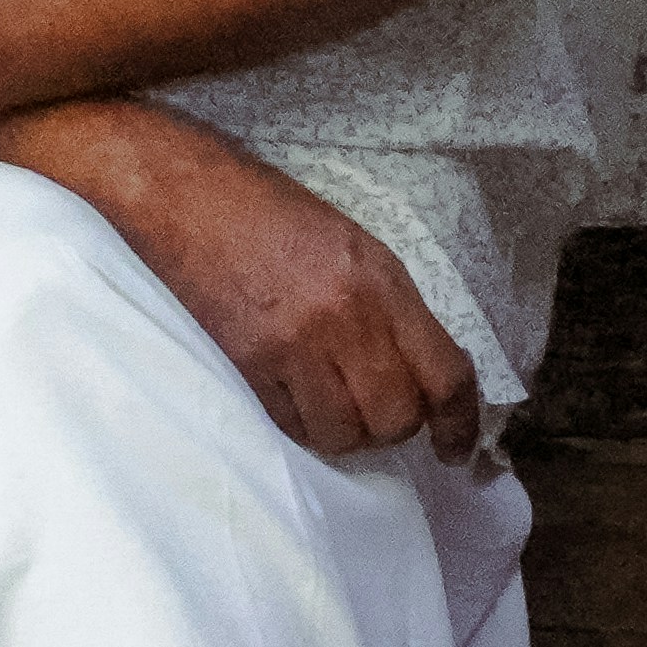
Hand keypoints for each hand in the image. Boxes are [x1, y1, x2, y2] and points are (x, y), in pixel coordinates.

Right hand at [77, 114, 481, 457]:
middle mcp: (342, 317)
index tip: (456, 447)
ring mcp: (291, 347)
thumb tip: (422, 377)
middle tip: (379, 408)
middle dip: (396, 426)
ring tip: (335, 403)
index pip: (443, 372)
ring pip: (345, 435)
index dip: (460, 422)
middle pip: (396, 417)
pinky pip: (294, 428)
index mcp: (379, 281)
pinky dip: (305, 426)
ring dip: (348, 432)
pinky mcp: (247, 367)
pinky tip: (298, 398)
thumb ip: (393, 310)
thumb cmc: (273, 215)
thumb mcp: (355, 247)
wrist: (186, 199)